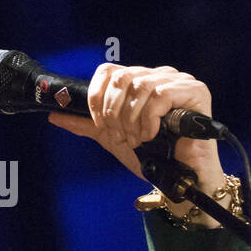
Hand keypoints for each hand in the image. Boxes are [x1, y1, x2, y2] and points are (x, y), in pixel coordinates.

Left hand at [47, 62, 221, 184]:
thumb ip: (87, 124)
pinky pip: (160, 96)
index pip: (108, 71)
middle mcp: (160, 75)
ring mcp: (179, 81)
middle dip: (114, 113)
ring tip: (138, 139)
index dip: (98, 98)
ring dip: (132, 120)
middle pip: (121, 78)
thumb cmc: (152, 156)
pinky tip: (153, 135)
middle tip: (122, 136)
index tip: (103, 126)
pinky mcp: (195, 91)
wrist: (179, 178)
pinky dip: (150, 120)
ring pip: (139, 86)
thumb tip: (55, 115)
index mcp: (141, 79)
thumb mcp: (112, 137)